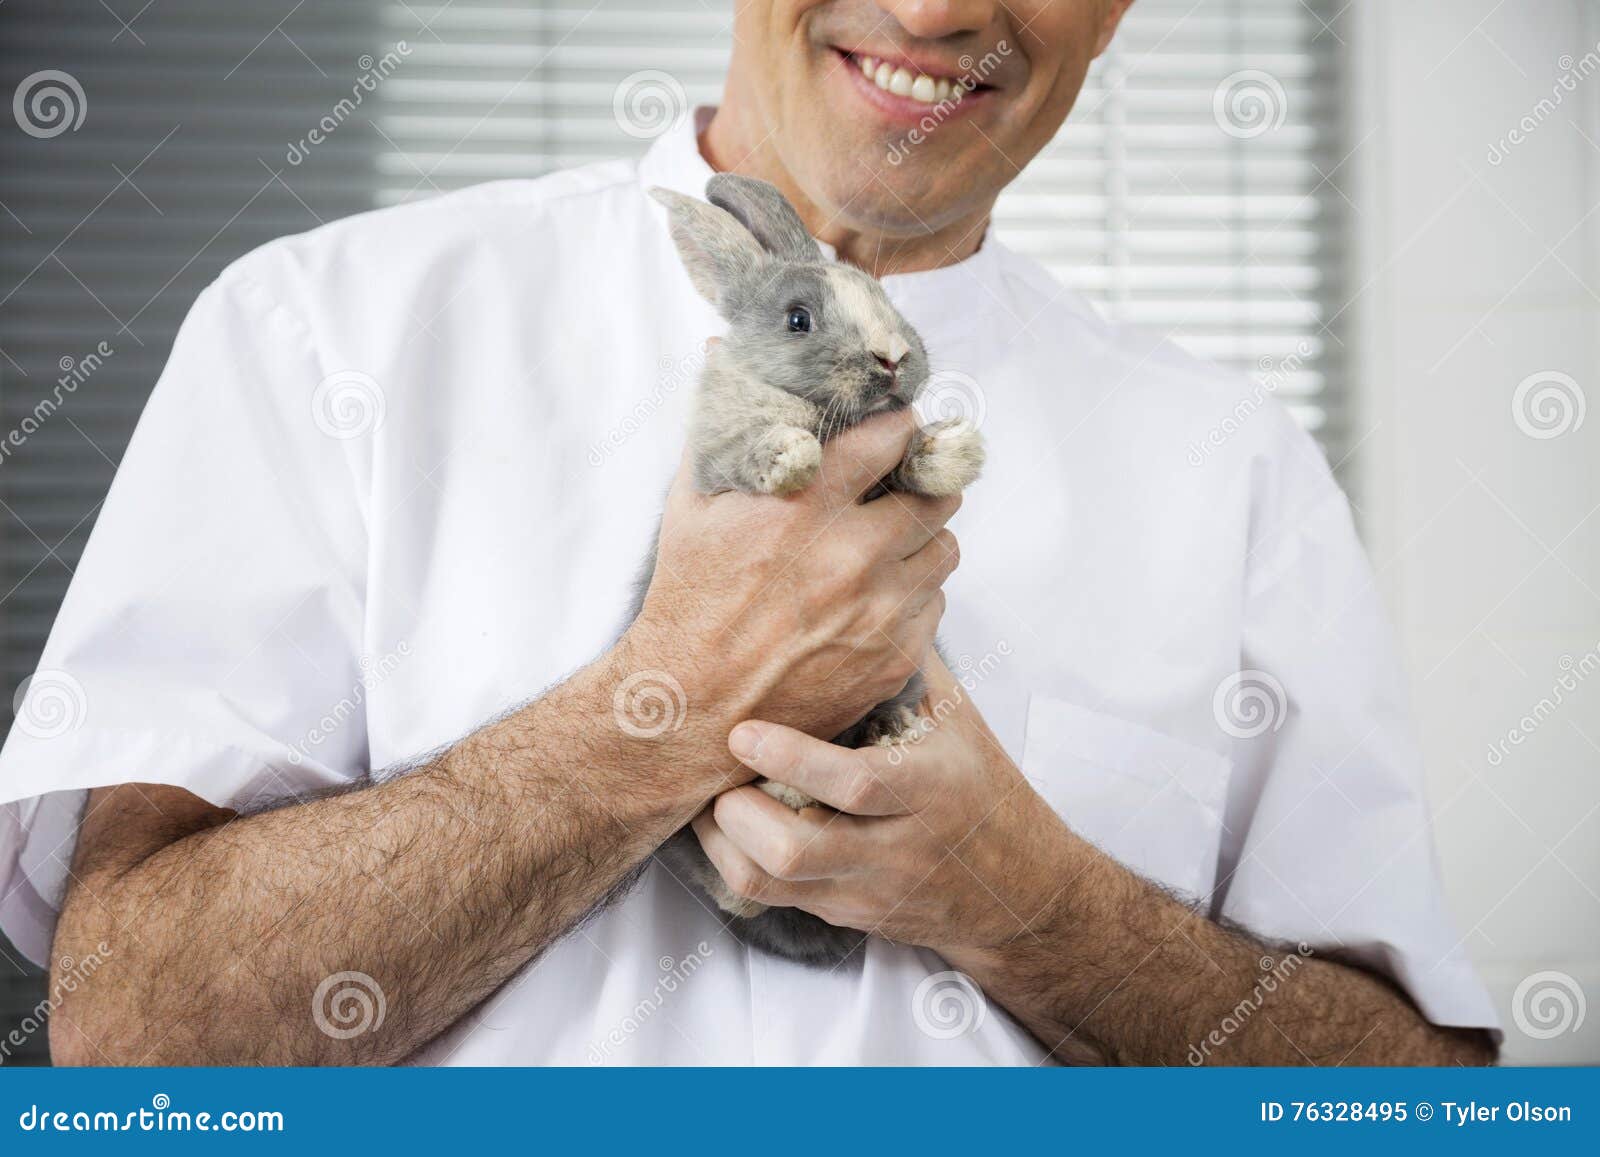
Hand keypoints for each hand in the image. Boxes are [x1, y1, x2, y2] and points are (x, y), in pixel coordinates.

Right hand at [628, 409, 960, 777]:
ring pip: (946, 549)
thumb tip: (720, 352)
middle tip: (902, 489)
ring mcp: (879, 611)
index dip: (900, 429)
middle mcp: (852, 555)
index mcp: (806, 506)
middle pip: (937, 494)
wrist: (691, 706)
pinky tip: (878, 598)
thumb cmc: (688, 599)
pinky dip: (914, 596)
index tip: (898, 431)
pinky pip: (935, 605)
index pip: (894, 438)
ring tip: (891, 544)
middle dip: (922, 485)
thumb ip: (719, 426)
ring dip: (924, 541)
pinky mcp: (893, 658)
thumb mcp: (692, 503)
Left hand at [690, 654, 1073, 952]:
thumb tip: (860, 592)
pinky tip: (725, 829)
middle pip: (798, 850)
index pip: (854, 782)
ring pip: (774, 886)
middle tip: (718, 768)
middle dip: (739, 812)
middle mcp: (897, 848)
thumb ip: (906, 665)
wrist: (1018, 889)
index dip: (791, 758)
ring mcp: (867, 890)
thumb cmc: (980, 787)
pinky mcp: (845, 915)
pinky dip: (737, 865)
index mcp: (930, 789)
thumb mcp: (957, 721)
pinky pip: (774, 901)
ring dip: (725, 843)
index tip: (744, 731)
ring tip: (711, 799)